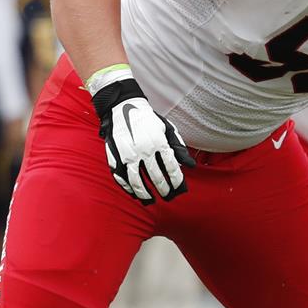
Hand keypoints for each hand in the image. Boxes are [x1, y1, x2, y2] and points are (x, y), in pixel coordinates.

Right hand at [90, 70, 193, 203]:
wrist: (122, 107)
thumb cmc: (148, 120)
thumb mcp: (167, 129)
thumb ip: (178, 148)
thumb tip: (191, 166)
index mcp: (159, 142)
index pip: (171, 167)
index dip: (176, 181)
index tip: (179, 189)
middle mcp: (144, 150)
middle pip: (156, 177)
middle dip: (164, 190)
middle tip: (168, 197)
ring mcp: (128, 155)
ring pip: (137, 181)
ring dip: (145, 194)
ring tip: (150, 200)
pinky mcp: (115, 156)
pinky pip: (121, 177)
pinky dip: (127, 187)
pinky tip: (133, 193)